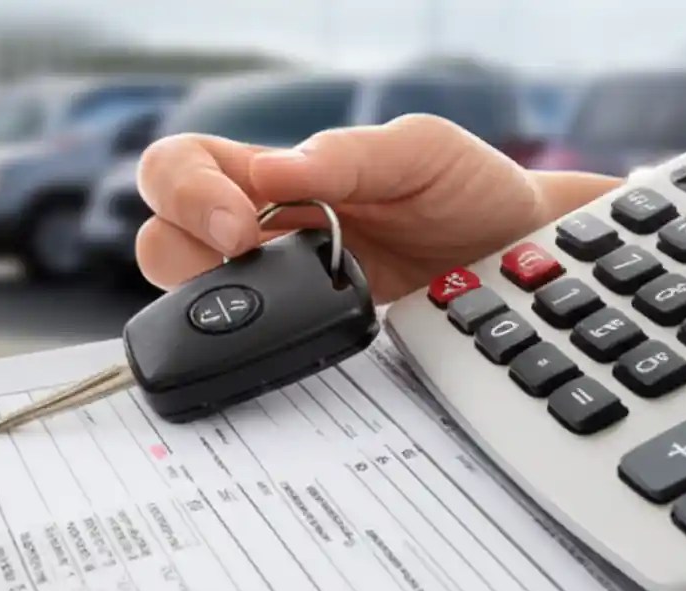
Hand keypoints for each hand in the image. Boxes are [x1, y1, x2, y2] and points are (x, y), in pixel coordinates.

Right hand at [134, 113, 615, 300]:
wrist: (521, 256)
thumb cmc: (471, 189)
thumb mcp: (424, 151)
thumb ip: (353, 154)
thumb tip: (273, 170)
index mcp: (278, 174)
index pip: (181, 168)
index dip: (187, 194)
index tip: (242, 226)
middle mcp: (268, 231)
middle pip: (164, 239)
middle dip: (187, 253)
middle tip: (254, 263)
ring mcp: (286, 287)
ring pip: (194, 298)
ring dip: (216, 304)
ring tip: (288, 303)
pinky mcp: (312, 334)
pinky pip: (256, 343)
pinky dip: (258, 345)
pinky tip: (301, 339)